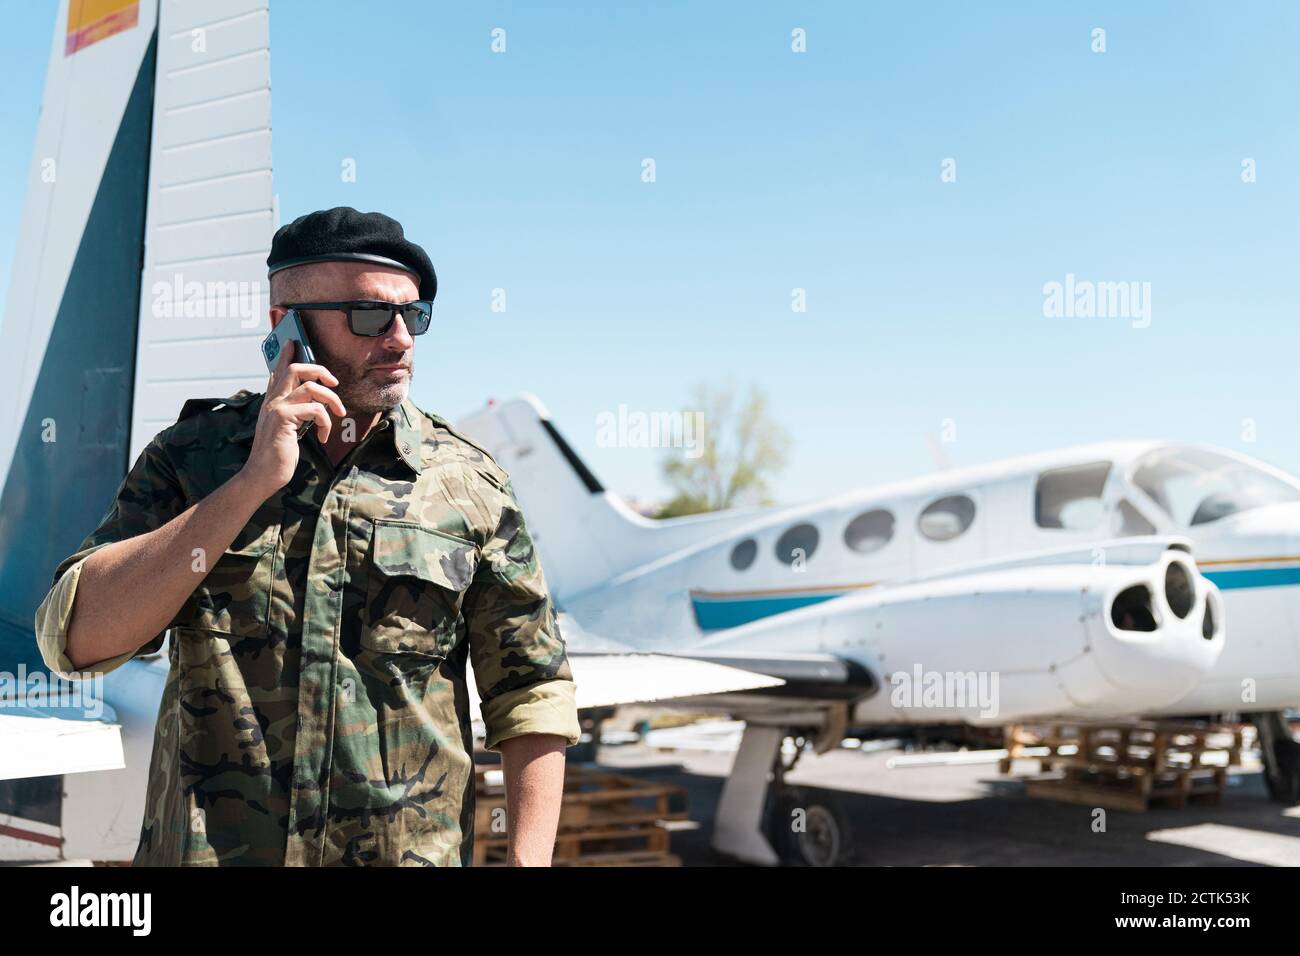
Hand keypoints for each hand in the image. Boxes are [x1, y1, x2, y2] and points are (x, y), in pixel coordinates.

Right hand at [238, 342, 345, 496]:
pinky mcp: (284, 419)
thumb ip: (291, 413)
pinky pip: (315, 409)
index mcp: (272, 401)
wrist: (262, 475)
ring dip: (331, 400)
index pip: (278, 371)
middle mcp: (272, 401)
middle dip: (319, 369)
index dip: (285, 354)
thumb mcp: (284, 429)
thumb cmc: (276, 454)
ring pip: (310, 387)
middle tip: (334, 382)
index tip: (293, 341)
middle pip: (295, 369)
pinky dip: (326, 422)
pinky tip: (323, 436)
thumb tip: (307, 401)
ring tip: (339, 414)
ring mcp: (277, 408)